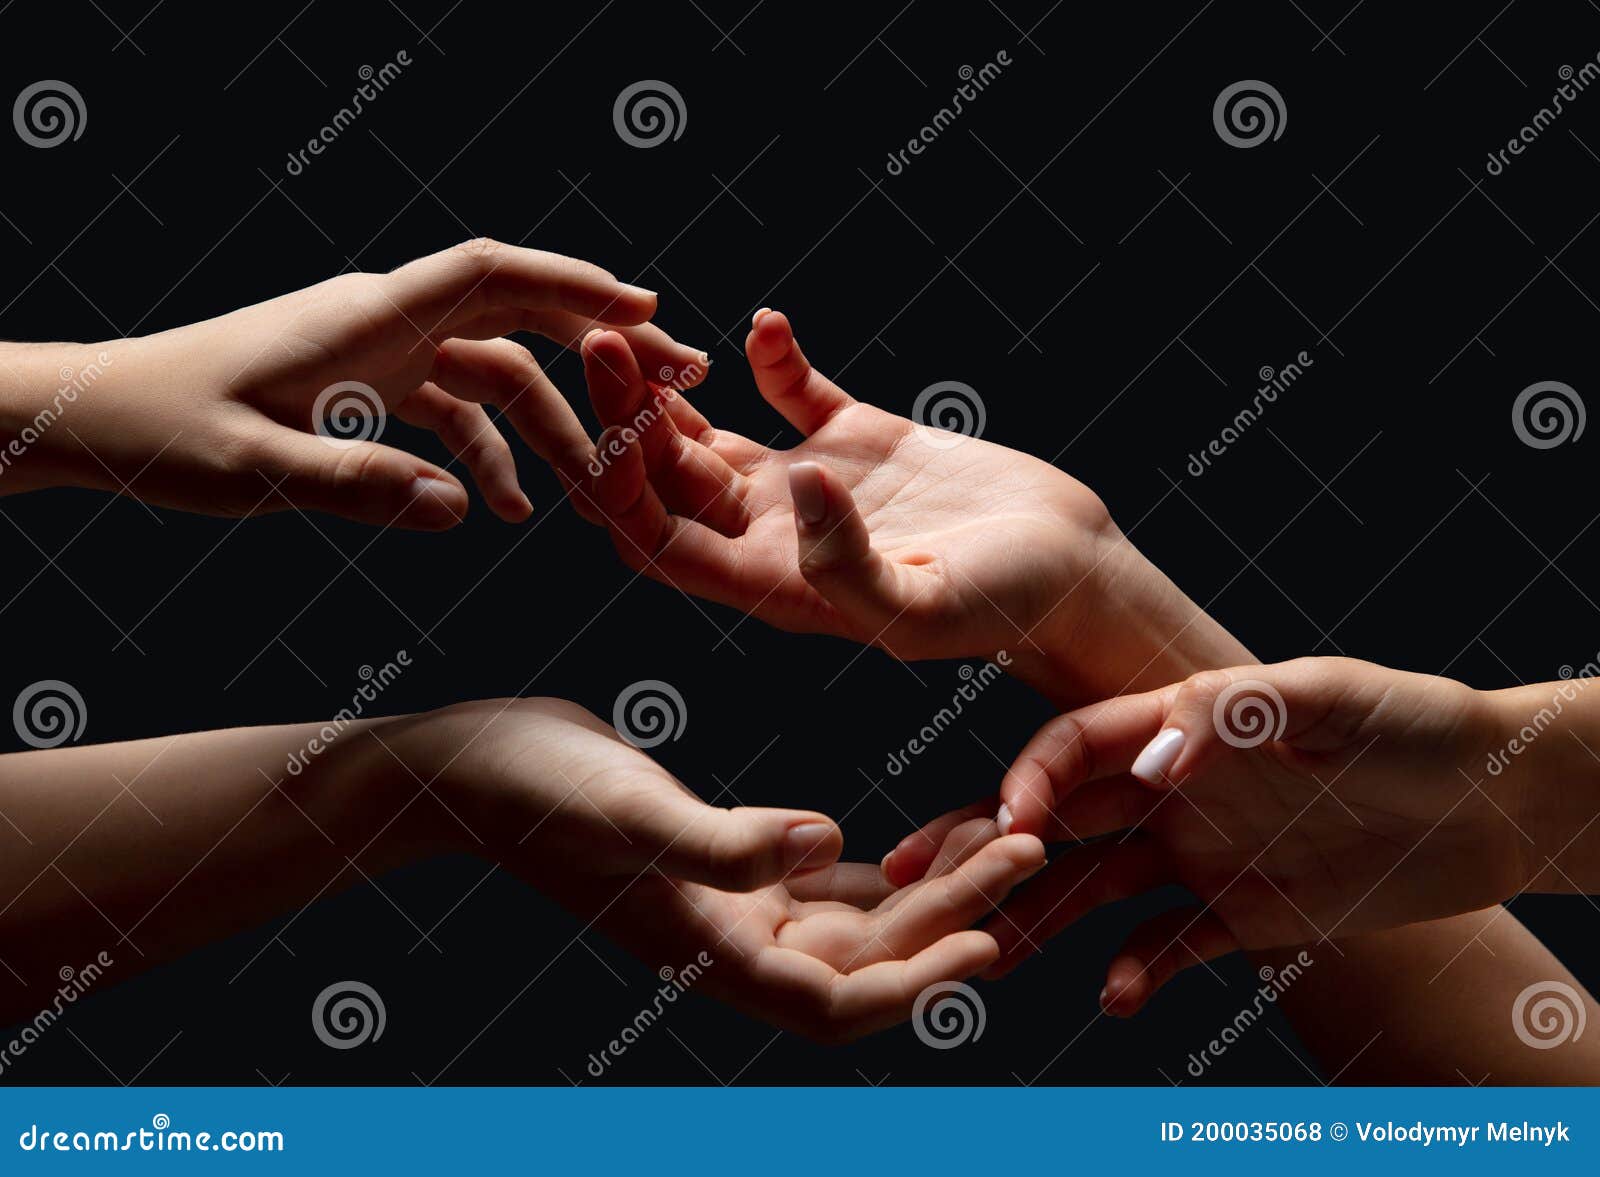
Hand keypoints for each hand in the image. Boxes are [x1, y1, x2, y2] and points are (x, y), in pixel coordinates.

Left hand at [0, 239, 705, 528]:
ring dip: (549, 427)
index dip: (576, 287)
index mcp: (368, 318)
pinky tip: (501, 509)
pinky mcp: (364, 386)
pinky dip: (486, 455)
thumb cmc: (163, 431)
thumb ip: (356, 483)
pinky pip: (450, 410)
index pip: (493, 277)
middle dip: (600, 351)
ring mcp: (378, 353)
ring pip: (492, 376)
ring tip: (598, 490)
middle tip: (676, 385)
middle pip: (518, 320)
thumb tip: (459, 511)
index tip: (649, 314)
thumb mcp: (253, 468)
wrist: (99, 417)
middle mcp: (384, 323)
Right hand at [397, 697, 1044, 1041]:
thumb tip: (832, 843)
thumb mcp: (633, 813)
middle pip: (868, 959)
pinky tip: (926, 834)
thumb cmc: (535, 792)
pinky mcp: (728, 864)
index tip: (993, 941)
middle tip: (1028, 850)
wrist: (469, 770)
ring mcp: (730, 907)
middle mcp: (731, 942)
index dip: (917, 985)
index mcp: (709, 951)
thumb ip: (728, 841)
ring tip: (1000, 836)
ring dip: (928, 892)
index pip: (836, 1002)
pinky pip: (825, 883)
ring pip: (857, 920)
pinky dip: (882, 868)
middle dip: (951, 918)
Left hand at [572, 310, 1133, 686]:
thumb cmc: (1006, 607)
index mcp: (773, 583)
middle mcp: (775, 533)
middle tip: (600, 344)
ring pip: (708, 434)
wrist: (1073, 570)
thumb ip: (849, 566)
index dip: (617, 488)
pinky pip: (792, 391)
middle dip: (622, 418)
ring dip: (667, 387)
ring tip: (637, 327)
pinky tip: (768, 325)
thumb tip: (803, 486)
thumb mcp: (927, 609)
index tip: (607, 423)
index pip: (657, 541)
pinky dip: (772, 357)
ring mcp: (812, 483)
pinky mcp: (858, 438)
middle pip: (666, 478)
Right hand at [882, 657, 1526, 1013]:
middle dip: (982, 849)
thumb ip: (1232, 713)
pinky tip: (1113, 995)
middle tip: (914, 885)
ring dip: (1038, 921)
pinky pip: (1166, 947)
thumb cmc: (1418, 725)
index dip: (1029, 782)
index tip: (1001, 827)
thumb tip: (1146, 756)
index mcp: (1182, 727)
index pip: (1076, 749)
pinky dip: (1133, 972)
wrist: (1498, 801)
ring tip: (987, 960)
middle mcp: (1175, 790)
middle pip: (1058, 822)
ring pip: (1093, 890)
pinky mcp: (1240, 913)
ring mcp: (1200, 853)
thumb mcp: (1332, 697)